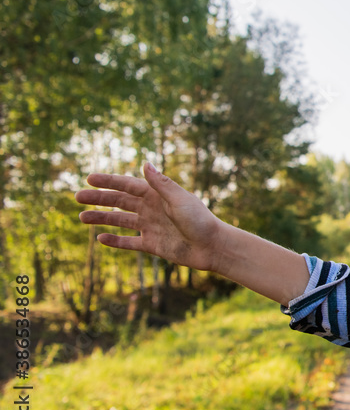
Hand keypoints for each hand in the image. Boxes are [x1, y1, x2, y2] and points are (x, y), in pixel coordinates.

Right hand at [76, 162, 221, 272]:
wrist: (212, 247)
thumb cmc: (200, 220)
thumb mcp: (180, 199)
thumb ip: (161, 184)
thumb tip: (145, 163)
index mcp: (158, 196)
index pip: (128, 186)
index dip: (109, 182)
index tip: (89, 179)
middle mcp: (152, 210)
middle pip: (120, 202)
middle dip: (99, 199)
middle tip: (77, 197)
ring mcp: (151, 227)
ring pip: (121, 221)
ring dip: (101, 219)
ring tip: (82, 217)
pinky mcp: (153, 245)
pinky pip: (130, 242)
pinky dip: (116, 241)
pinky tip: (100, 239)